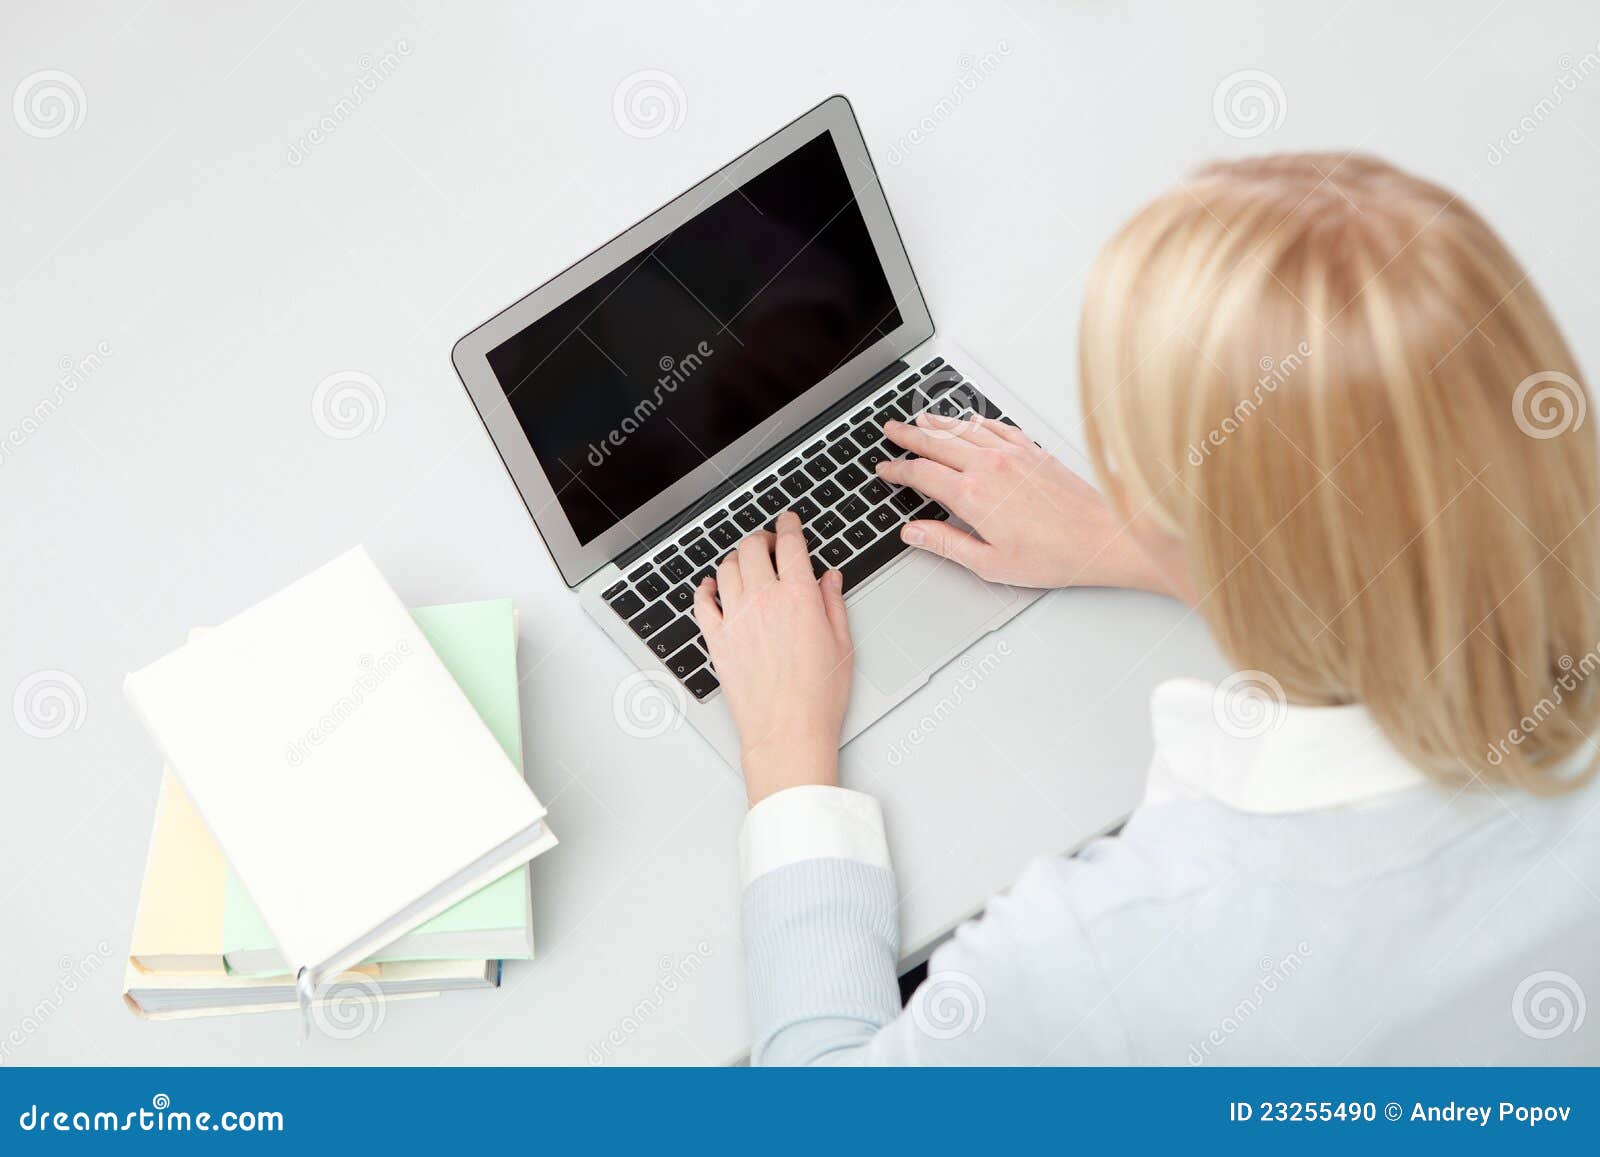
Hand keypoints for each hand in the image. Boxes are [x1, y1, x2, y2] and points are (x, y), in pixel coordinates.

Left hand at [693, 511, 853, 806]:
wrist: (787, 731)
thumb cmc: (818, 696)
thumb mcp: (842, 644)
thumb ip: (833, 603)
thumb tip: (830, 578)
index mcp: (799, 597)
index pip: (790, 545)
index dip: (789, 525)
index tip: (788, 520)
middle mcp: (764, 601)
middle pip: (753, 549)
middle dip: (761, 537)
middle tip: (767, 540)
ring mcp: (736, 618)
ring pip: (727, 569)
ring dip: (736, 558)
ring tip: (744, 561)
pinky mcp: (717, 640)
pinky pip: (702, 602)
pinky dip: (705, 588)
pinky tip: (710, 586)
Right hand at [877, 412, 1176, 593]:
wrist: (1103, 536)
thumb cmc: (1055, 554)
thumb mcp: (989, 563)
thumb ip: (945, 544)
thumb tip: (913, 533)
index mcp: (972, 495)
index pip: (921, 473)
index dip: (897, 470)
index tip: (885, 469)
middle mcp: (989, 466)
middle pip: (936, 442)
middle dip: (908, 435)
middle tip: (890, 429)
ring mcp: (1012, 454)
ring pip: (964, 428)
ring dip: (937, 423)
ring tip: (920, 419)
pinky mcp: (1033, 450)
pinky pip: (996, 426)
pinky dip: (976, 421)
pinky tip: (970, 420)